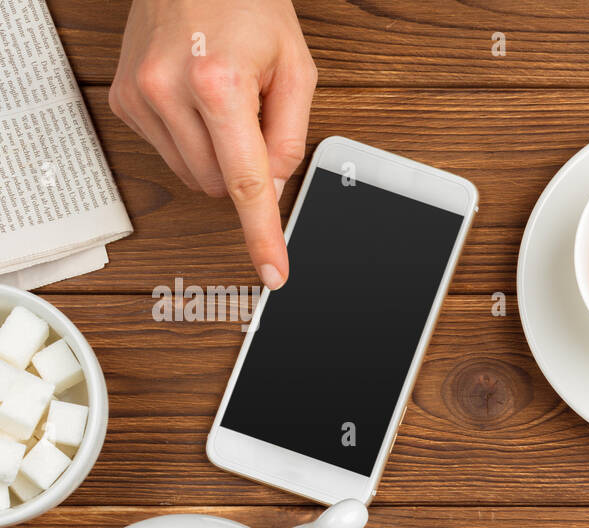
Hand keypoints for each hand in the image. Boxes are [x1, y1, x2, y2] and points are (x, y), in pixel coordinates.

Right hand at [110, 0, 316, 287]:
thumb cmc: (248, 6)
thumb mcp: (296, 68)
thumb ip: (289, 138)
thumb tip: (272, 189)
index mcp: (218, 84)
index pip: (245, 183)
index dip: (262, 234)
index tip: (272, 270)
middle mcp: (169, 92)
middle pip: (220, 183)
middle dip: (244, 166)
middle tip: (252, 113)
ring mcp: (139, 97)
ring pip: (193, 174)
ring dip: (217, 153)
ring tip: (223, 96)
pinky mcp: (123, 100)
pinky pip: (170, 151)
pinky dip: (192, 137)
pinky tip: (196, 97)